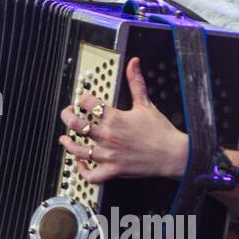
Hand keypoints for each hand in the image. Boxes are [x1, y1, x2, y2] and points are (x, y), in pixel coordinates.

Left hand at [59, 57, 188, 182]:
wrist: (173, 154)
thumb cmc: (160, 131)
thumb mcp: (146, 104)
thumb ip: (136, 82)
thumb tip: (133, 63)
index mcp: (115, 118)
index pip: (88, 103)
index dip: (81, 98)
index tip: (82, 98)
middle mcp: (108, 136)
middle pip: (76, 125)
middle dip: (66, 117)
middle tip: (67, 113)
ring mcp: (109, 155)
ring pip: (78, 150)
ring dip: (68, 144)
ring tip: (64, 139)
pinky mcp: (113, 170)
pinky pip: (92, 175)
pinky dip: (83, 171)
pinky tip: (81, 164)